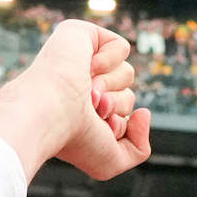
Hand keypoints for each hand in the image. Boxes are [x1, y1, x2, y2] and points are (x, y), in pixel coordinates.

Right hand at [0, 21, 148, 183]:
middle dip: (116, 105)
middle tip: (91, 107)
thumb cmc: (75, 139)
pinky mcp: (79, 35)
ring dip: (112, 86)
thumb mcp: (112, 161)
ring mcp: (77, 61)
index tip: (95, 128)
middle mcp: (78, 87)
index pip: (122, 116)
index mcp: (81, 114)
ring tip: (87, 91)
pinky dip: (110, 60)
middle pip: (127, 95)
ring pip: (128, 73)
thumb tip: (144, 112)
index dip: (117, 125)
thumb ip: (139, 148)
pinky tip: (87, 67)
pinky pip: (121, 47)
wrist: (51, 112)